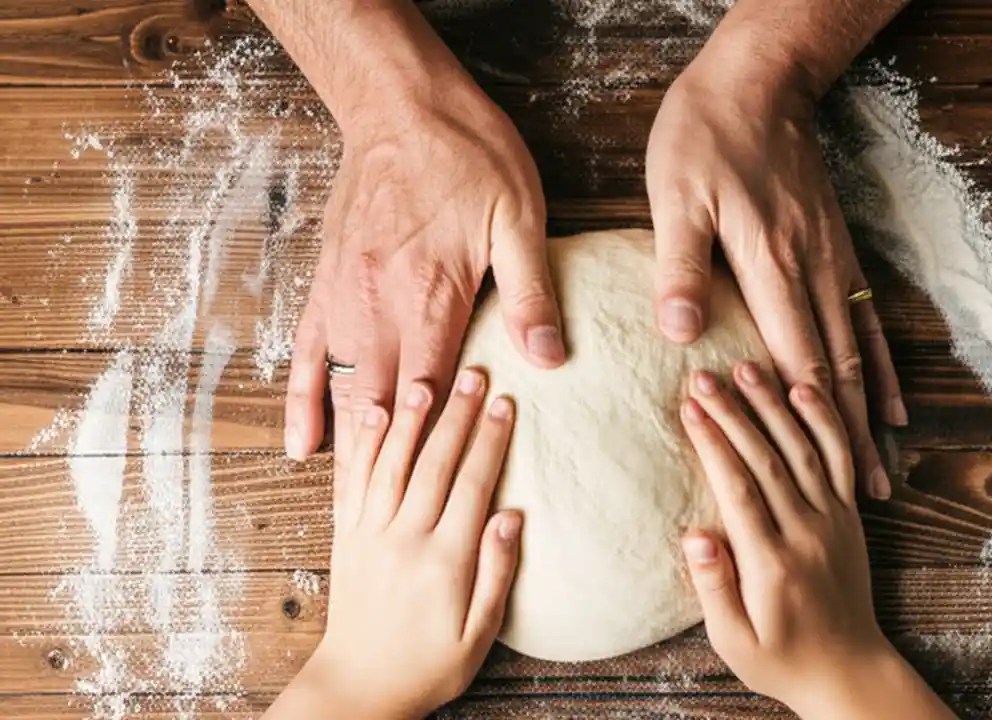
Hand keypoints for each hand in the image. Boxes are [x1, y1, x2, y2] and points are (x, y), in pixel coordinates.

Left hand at [267, 368, 521, 719]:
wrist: (358, 688)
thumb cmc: (428, 667)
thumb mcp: (479, 635)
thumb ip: (496, 574)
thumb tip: (512, 517)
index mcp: (443, 561)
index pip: (472, 485)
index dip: (490, 441)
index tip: (505, 404)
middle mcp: (404, 540)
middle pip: (434, 464)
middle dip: (457, 415)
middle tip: (475, 374)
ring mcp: (370, 535)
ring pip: (390, 465)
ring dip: (410, 420)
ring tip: (427, 380)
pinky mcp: (346, 538)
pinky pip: (352, 483)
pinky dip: (361, 446)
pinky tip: (371, 415)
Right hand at [285, 72, 563, 485]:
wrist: (400, 106)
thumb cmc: (468, 157)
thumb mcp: (519, 219)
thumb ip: (529, 294)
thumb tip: (548, 359)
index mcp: (430, 299)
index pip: (432, 396)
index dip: (439, 448)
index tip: (449, 491)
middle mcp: (377, 309)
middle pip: (382, 407)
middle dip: (395, 463)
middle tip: (404, 517)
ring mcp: (342, 299)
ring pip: (340, 390)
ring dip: (354, 446)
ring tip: (362, 503)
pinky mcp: (324, 285)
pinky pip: (301, 356)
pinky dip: (300, 403)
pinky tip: (301, 443)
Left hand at [647, 61, 904, 500]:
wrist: (758, 80)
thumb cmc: (707, 136)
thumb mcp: (676, 196)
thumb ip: (682, 267)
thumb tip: (684, 335)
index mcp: (772, 267)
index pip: (797, 363)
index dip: (814, 426)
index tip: (830, 479)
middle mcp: (813, 272)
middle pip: (836, 370)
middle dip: (849, 438)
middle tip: (866, 496)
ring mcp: (831, 261)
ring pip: (856, 352)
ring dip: (866, 412)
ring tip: (881, 464)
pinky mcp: (834, 248)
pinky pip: (865, 318)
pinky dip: (878, 363)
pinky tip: (889, 394)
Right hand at [679, 363, 952, 718]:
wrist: (848, 671)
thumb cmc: (780, 659)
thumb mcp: (734, 642)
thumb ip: (714, 588)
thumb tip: (694, 536)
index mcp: (772, 564)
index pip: (739, 489)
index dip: (713, 442)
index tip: (688, 406)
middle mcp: (807, 534)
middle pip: (769, 458)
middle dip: (734, 411)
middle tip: (704, 374)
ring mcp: (834, 521)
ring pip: (805, 449)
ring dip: (776, 405)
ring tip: (747, 367)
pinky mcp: (850, 516)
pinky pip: (841, 459)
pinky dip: (826, 421)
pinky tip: (803, 389)